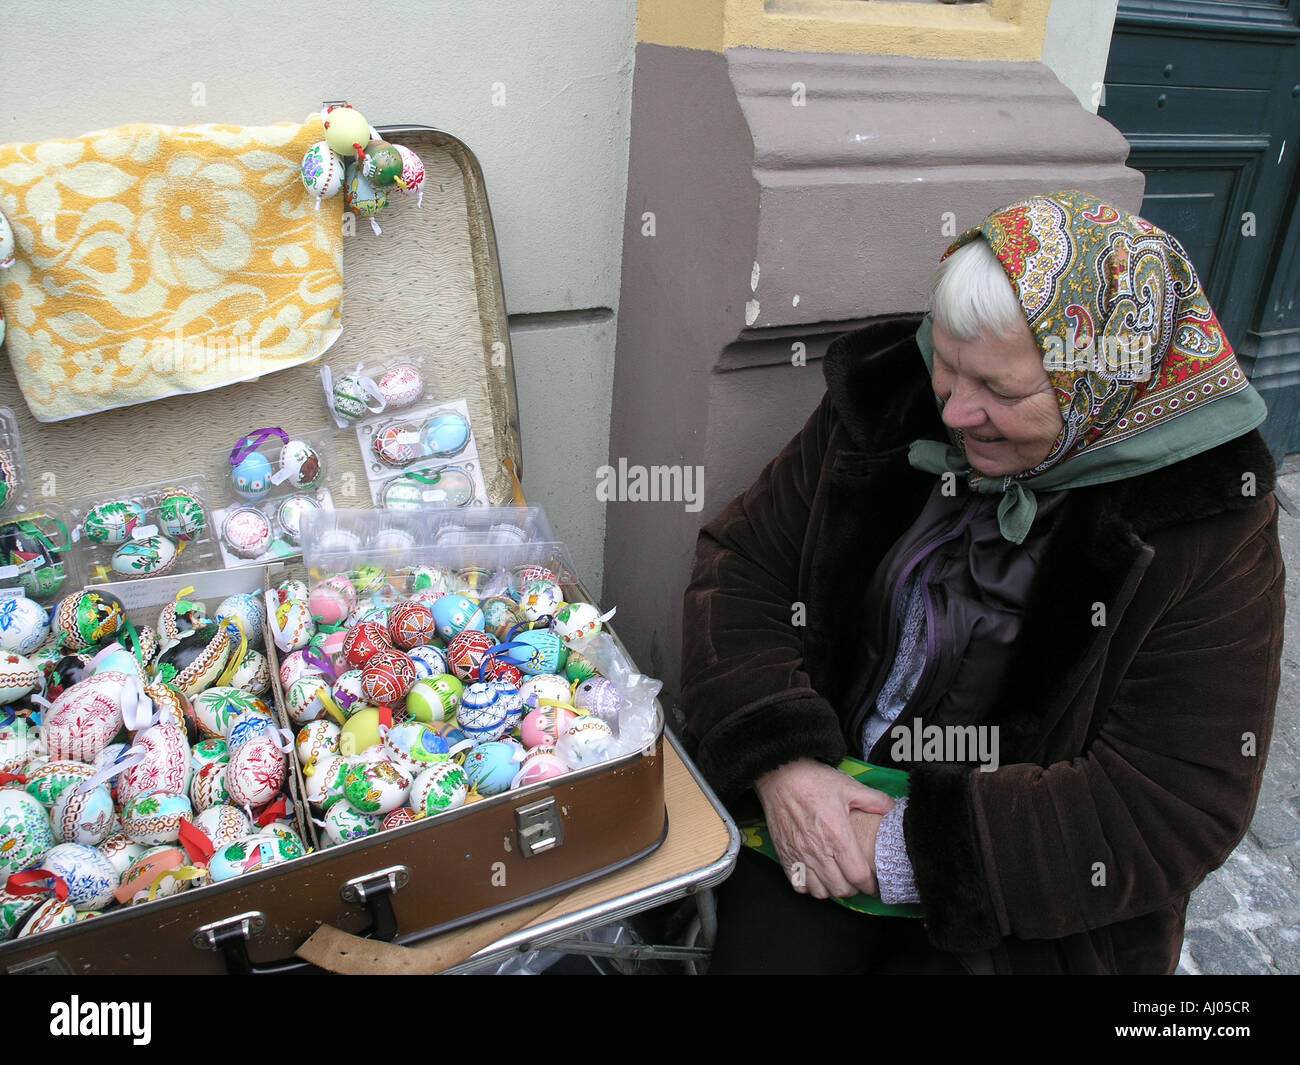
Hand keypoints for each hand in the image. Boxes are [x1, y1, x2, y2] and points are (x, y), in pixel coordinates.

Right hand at [754, 758, 895, 899]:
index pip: (859, 877)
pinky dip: (809, 886)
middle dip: (854, 888)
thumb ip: (875, 800)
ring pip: (821, 892)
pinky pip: (799, 885)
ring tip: (837, 878)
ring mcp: (800, 855)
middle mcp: (819, 851)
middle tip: (857, 879)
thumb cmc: (813, 780)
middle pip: (842, 890)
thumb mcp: (848, 786)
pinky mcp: (785, 855)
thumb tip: (893, 809)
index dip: (871, 885)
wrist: (779, 775)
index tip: (875, 883)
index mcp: (838, 836)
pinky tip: (816, 874)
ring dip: (832, 889)